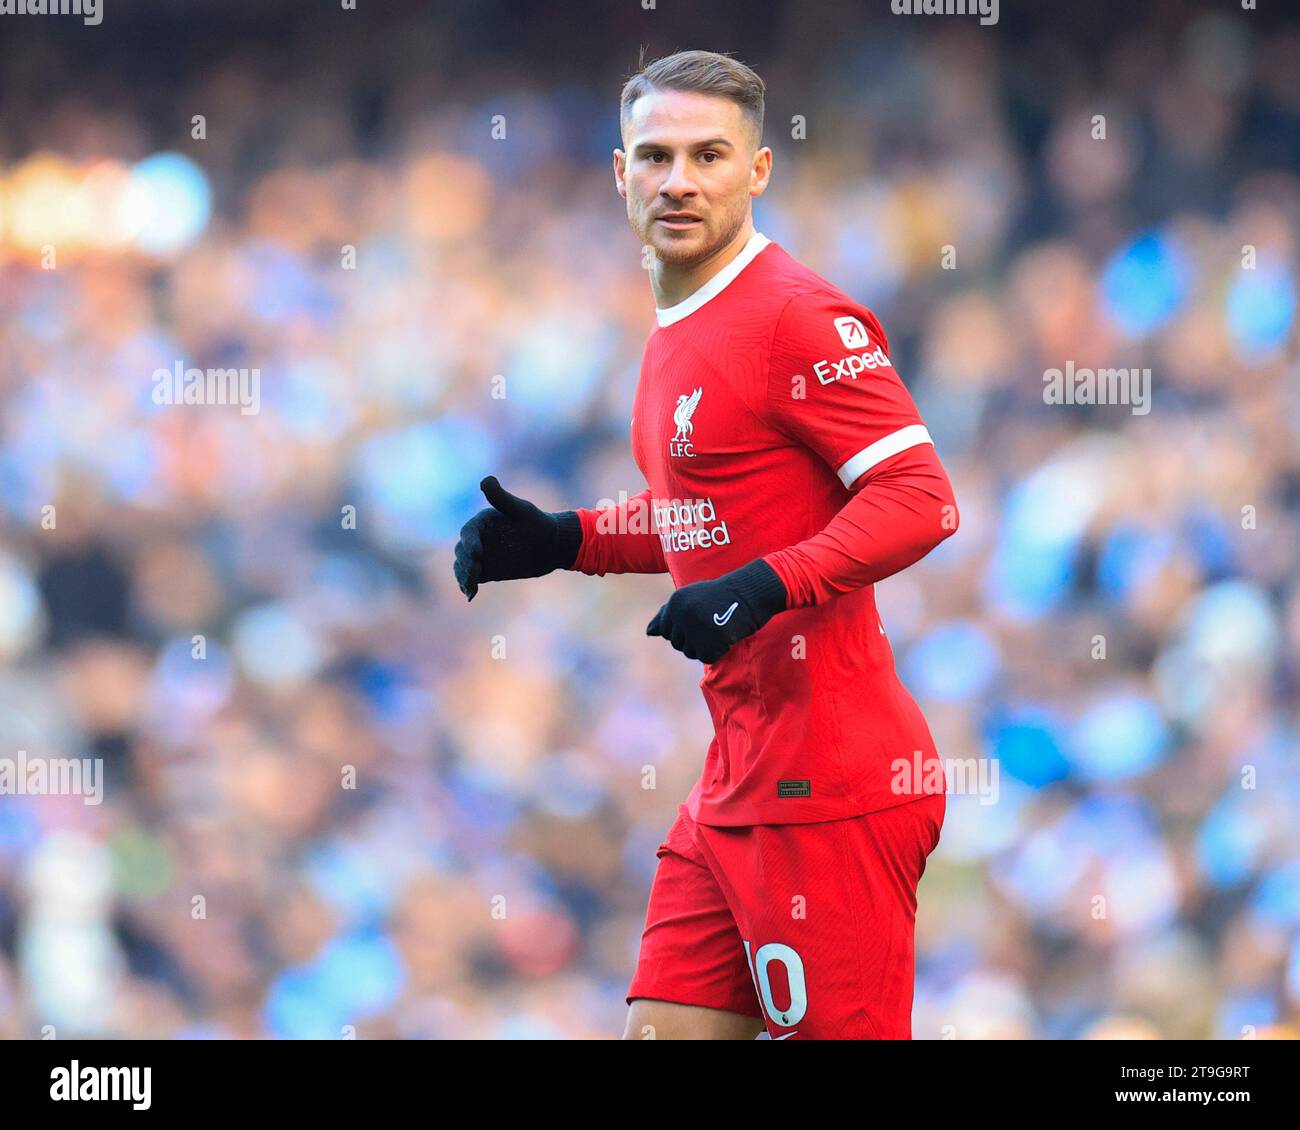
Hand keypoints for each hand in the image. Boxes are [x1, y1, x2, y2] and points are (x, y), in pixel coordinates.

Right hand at [453, 476, 581, 600]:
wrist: (552, 546)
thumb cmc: (539, 524)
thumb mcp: (521, 511)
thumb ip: (502, 498)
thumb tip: (485, 479)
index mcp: (483, 521)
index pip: (469, 532)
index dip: (470, 543)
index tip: (477, 554)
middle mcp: (479, 538)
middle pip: (462, 550)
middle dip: (465, 562)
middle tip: (475, 572)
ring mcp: (481, 555)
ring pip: (463, 566)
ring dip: (463, 575)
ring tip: (470, 585)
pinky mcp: (486, 571)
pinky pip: (472, 579)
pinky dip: (468, 586)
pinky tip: (470, 594)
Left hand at [646, 559, 787, 662]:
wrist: (751, 591)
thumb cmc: (720, 596)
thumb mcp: (691, 598)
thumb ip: (668, 614)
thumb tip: (648, 632)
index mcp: (675, 602)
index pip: (666, 632)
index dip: (683, 629)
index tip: (699, 618)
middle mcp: (683, 615)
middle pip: (677, 644)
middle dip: (693, 639)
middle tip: (711, 623)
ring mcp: (697, 628)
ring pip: (690, 652)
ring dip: (704, 646)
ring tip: (718, 627)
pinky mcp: (712, 640)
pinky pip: (707, 657)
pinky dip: (718, 651)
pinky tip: (726, 635)